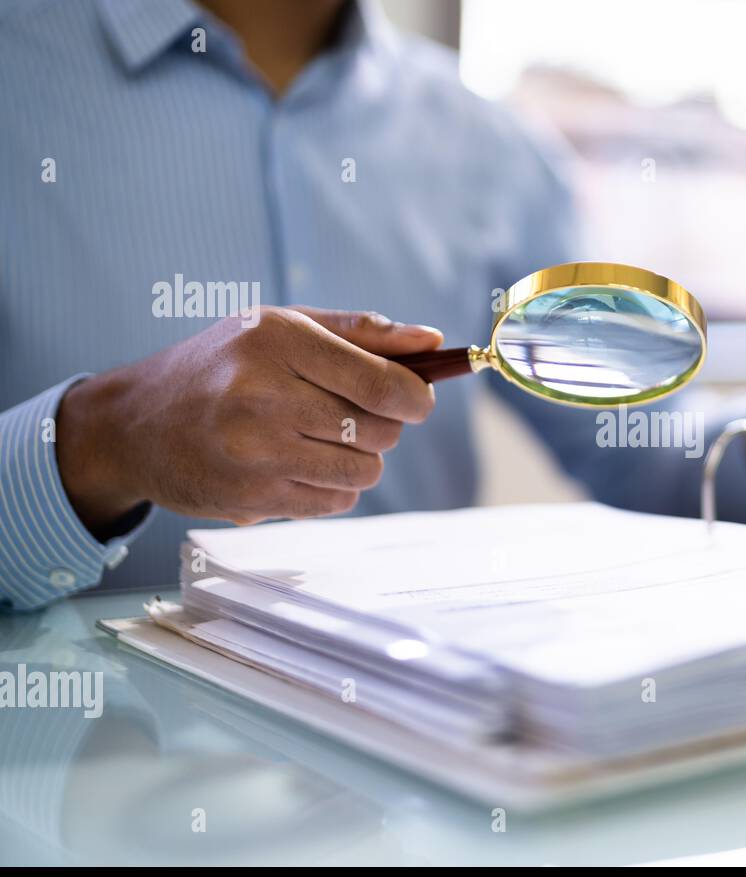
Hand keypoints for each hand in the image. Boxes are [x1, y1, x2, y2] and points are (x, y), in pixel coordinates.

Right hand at [56, 306, 441, 534]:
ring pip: (363, 471)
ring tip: (322, 441)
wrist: (134, 425)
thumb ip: (362, 332)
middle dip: (383, 427)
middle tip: (352, 416)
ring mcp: (255, 450)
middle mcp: (263, 393)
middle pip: (380, 430)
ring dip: (359, 460)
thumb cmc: (222, 367)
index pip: (382, 382)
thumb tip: (433, 341)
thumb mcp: (280, 327)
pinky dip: (333, 488)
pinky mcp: (251, 497)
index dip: (415, 397)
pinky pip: (336, 502)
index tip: (417, 400)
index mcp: (277, 339)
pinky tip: (300, 466)